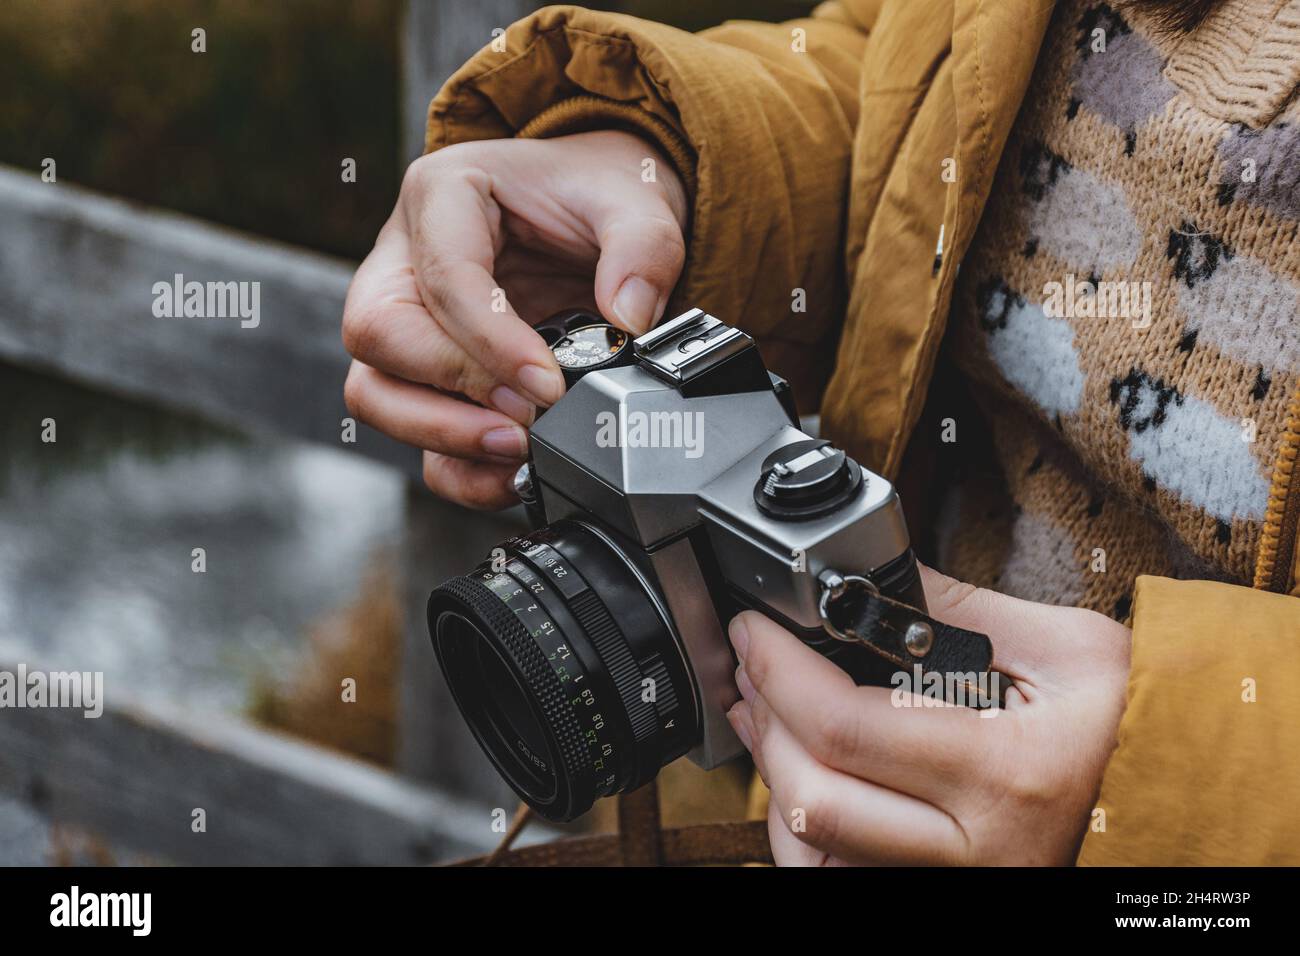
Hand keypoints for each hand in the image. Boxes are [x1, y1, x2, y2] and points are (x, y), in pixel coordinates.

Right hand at [342, 130, 687, 508]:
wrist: (599, 212)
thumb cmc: (595, 193)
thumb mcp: (633, 197)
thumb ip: (643, 248)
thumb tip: (629, 321)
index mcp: (443, 195)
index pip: (442, 276)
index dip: (490, 341)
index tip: (549, 382)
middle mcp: (405, 259)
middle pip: (380, 335)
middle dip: (453, 391)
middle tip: (528, 421)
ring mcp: (408, 322)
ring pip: (375, 391)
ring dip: (441, 435)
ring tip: (516, 451)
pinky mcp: (429, 377)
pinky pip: (414, 434)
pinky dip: (456, 466)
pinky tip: (511, 474)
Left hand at [727, 565, 1131, 864]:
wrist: (1182, 795)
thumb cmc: (1134, 722)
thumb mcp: (1067, 648)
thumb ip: (959, 610)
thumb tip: (870, 575)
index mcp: (1005, 774)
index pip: (847, 728)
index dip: (780, 670)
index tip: (756, 628)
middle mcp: (975, 850)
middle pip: (812, 800)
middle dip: (764, 721)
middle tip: (753, 664)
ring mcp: (956, 884)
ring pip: (813, 854)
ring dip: (771, 776)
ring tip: (763, 712)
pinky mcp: (943, 892)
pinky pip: (837, 878)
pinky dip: (802, 828)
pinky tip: (799, 774)